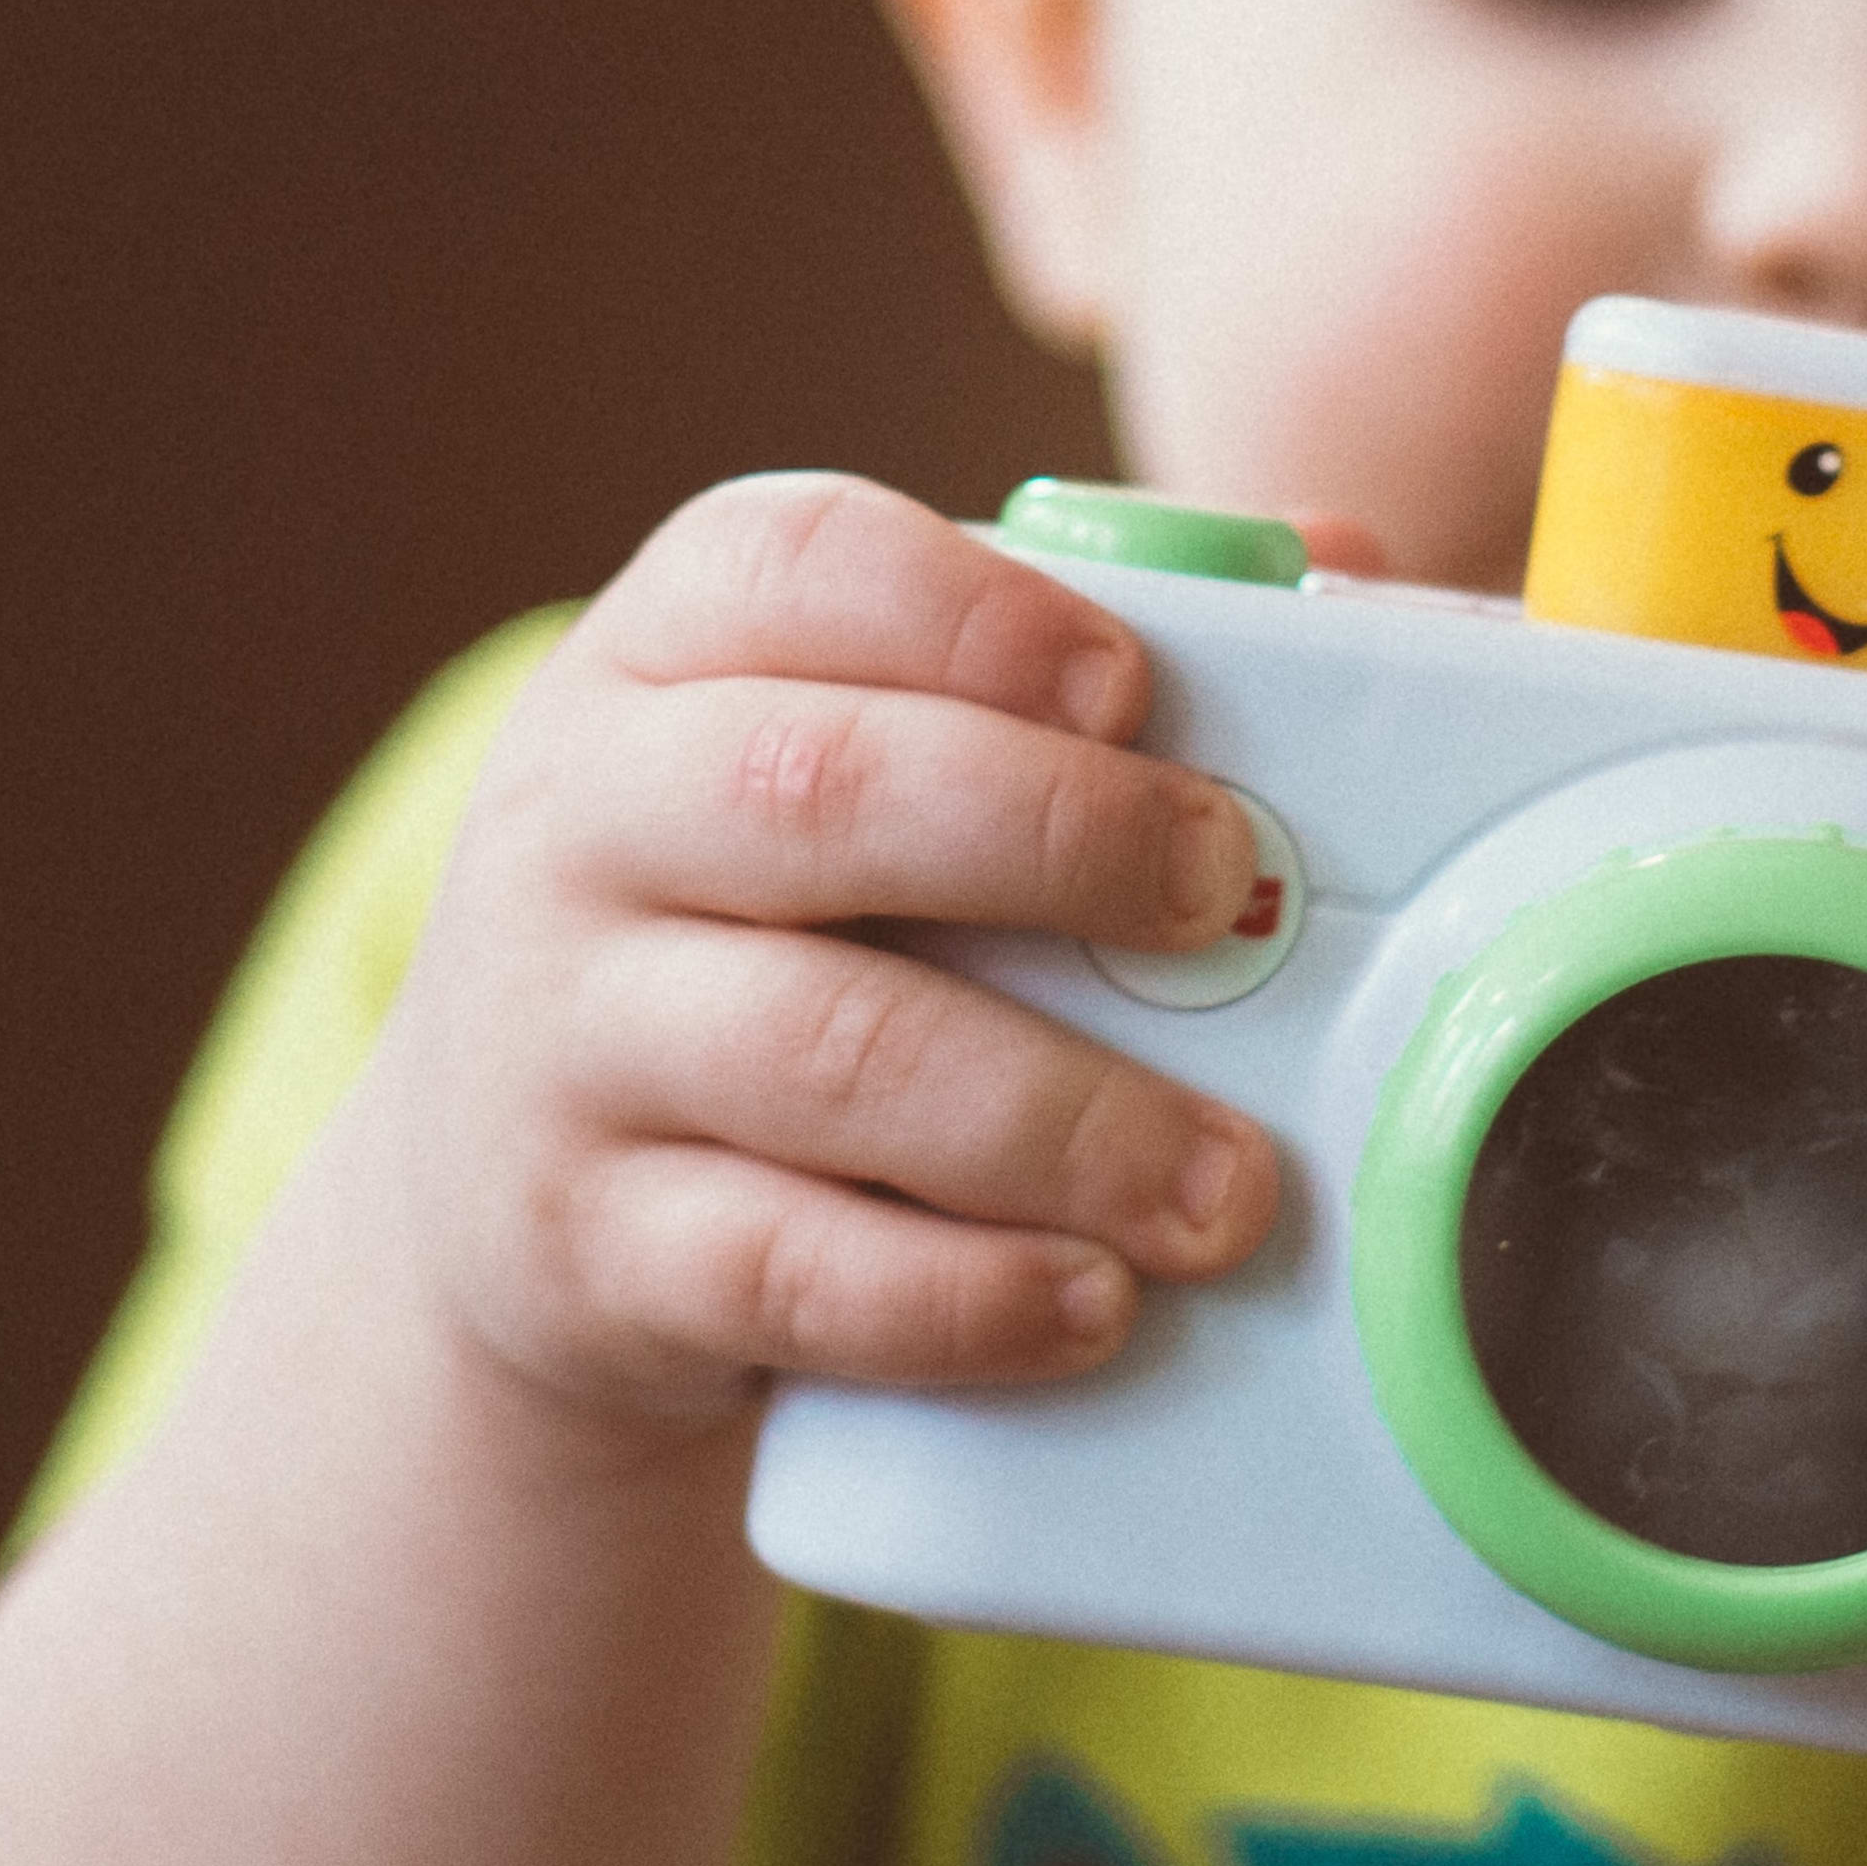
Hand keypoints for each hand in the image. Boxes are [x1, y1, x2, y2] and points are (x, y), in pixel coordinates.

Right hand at [355, 472, 1286, 1444]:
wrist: (518, 1182)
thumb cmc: (781, 913)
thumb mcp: (859, 751)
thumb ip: (1071, 664)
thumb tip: (1348, 562)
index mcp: (667, 653)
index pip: (790, 563)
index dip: (971, 611)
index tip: (1131, 684)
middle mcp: (586, 821)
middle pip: (818, 791)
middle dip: (1056, 836)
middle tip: (1224, 898)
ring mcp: (565, 1038)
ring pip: (821, 1050)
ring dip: (1059, 1117)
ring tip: (1227, 1183)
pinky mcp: (579, 1245)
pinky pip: (782, 1267)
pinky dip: (959, 1293)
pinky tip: (1093, 1303)